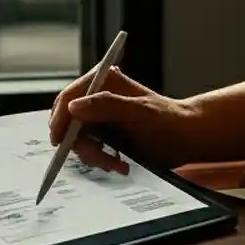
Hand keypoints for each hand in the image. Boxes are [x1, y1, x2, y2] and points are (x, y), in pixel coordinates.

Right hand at [48, 66, 203, 173]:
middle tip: (100, 159)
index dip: (60, 119)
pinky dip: (100, 159)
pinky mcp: (104, 133)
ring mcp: (99, 115)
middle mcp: (97, 95)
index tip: (59, 141)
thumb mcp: (140, 112)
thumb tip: (73, 108)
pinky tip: (119, 163)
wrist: (186, 139)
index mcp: (103, 81)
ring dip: (94, 155)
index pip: (69, 97)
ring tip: (117, 164)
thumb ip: (107, 106)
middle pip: (70, 121)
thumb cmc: (168, 121)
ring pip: (78, 138)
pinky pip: (89, 148)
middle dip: (82, 144)